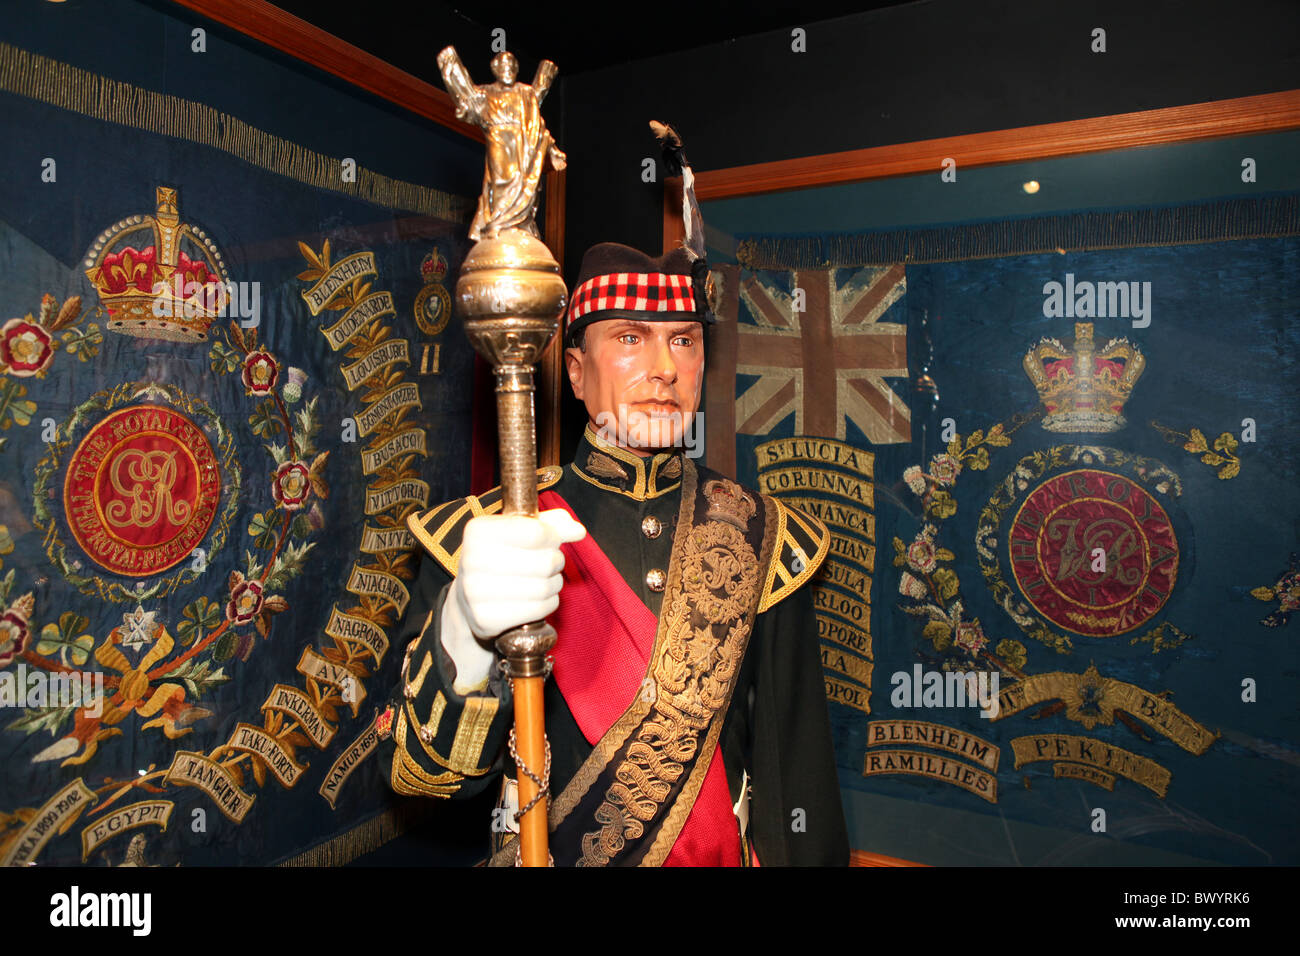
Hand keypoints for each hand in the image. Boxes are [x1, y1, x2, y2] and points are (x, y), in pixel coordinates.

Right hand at [440, 510, 585, 692]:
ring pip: (544, 587)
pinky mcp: (486, 619)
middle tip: (552, 561)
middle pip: (545, 562)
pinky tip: (539, 597)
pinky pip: (539, 609)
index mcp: (477, 530)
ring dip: (555, 582)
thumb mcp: (521, 531)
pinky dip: (549, 602)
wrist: (469, 599)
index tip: (552, 539)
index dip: (554, 537)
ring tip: (547, 578)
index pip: (536, 533)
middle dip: (557, 561)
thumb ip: (552, 524)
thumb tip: (578, 531)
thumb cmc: (502, 556)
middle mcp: (471, 560)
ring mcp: (475, 592)